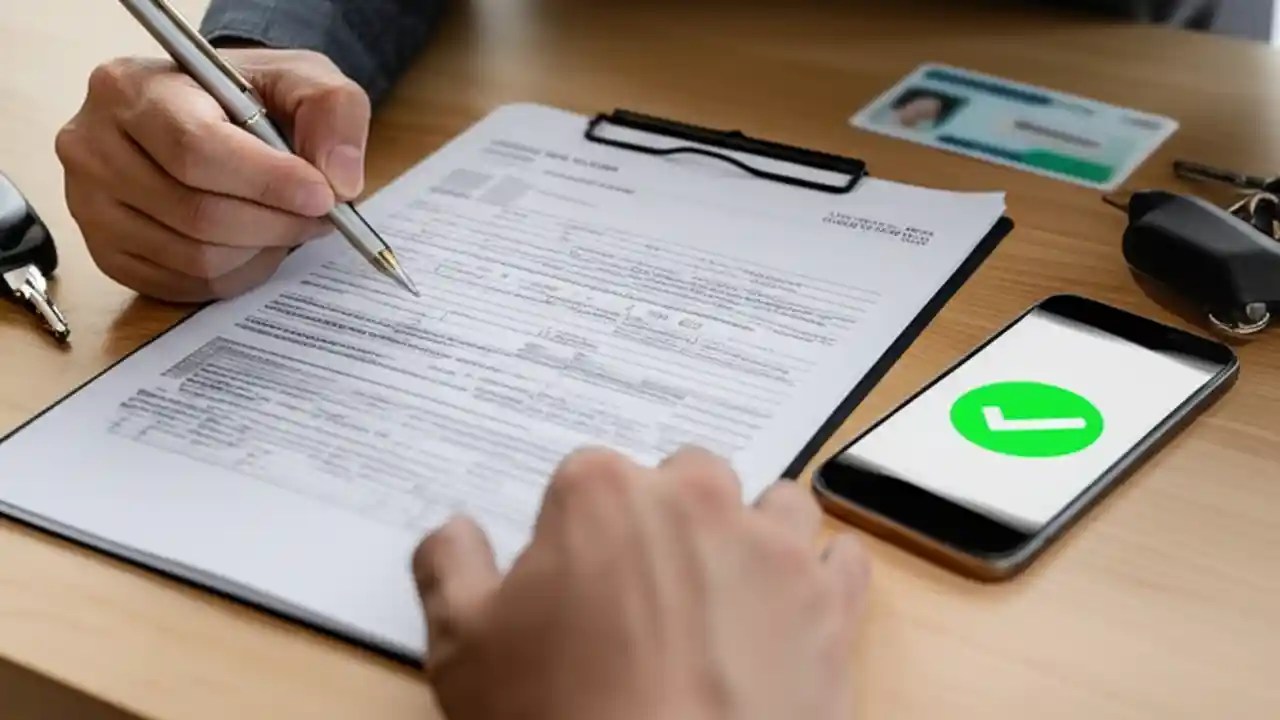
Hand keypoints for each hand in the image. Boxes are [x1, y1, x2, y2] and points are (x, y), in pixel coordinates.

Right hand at [56, 49, 370, 301]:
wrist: (204, 114)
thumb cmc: (246, 96)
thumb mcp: (299, 77)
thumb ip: (332, 111)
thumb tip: (339, 181)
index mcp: (130, 87)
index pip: (195, 149)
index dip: (267, 181)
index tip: (322, 196)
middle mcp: (92, 146)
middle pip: (197, 212)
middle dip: (276, 223)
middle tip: (320, 216)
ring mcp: (91, 207)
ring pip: (195, 257)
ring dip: (262, 250)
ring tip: (288, 224)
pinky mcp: (108, 254)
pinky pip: (187, 285)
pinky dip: (238, 274)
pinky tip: (255, 244)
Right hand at [413, 446, 870, 719]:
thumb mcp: (462, 648)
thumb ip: (448, 568)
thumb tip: (453, 532)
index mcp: (603, 494)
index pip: (587, 475)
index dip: (577, 527)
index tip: (575, 575)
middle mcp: (695, 499)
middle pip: (686, 476)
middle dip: (670, 517)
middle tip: (649, 588)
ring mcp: (772, 547)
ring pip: (774, 502)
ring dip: (754, 530)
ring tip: (727, 590)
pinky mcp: (830, 604)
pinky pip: (843, 557)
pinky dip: (824, 572)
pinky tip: (797, 604)